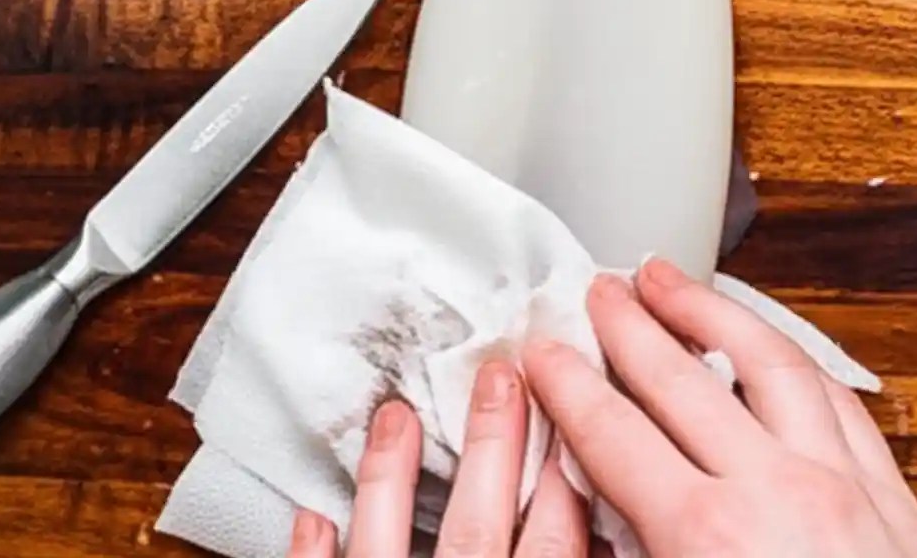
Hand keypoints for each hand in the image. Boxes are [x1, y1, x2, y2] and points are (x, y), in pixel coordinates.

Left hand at [285, 365, 589, 557]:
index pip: (551, 543)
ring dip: (391, 477)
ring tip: (394, 416)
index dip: (564, 478)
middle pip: (478, 528)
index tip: (572, 418)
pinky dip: (317, 552)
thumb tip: (605, 546)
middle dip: (491, 446)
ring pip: (388, 546)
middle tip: (499, 376)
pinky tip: (312, 515)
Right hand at [521, 257, 916, 557]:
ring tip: (675, 283)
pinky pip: (836, 396)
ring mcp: (841, 482)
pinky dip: (794, 358)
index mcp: (707, 538)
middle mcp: (776, 491)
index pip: (614, 434)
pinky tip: (774, 345)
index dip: (569, 385)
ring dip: (713, 312)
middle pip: (680, 378)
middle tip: (599, 292)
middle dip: (630, 327)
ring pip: (767, 360)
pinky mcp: (889, 493)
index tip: (545, 354)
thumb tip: (594, 520)